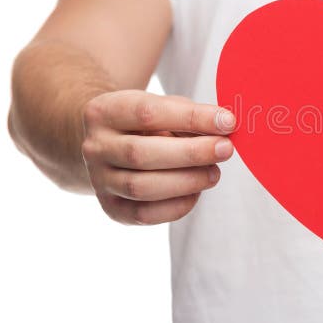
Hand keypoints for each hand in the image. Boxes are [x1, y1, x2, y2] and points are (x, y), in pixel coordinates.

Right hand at [80, 90, 234, 224]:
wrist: (110, 145)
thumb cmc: (145, 123)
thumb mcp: (162, 107)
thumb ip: (189, 115)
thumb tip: (224, 128)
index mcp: (104, 112)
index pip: (148, 113)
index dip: (191, 118)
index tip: (227, 121)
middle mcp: (95, 147)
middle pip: (141, 154)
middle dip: (191, 153)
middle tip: (225, 149)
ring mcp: (99, 180)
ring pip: (141, 187)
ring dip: (186, 181)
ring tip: (214, 172)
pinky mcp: (112, 209)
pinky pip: (144, 214)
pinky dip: (177, 205)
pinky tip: (196, 192)